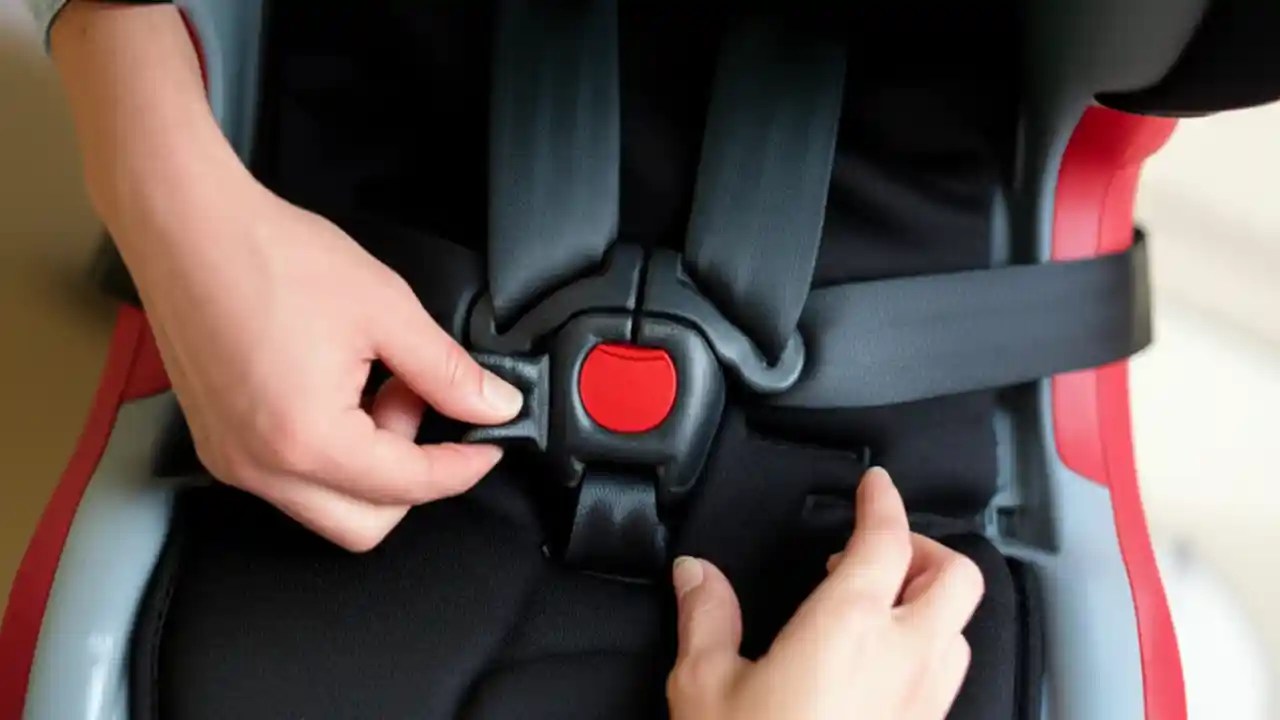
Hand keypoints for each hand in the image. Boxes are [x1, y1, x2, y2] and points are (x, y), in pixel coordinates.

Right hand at [50, 1, 521, 551]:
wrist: (187, 224)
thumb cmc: (270, 256)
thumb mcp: (386, 310)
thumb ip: (448, 371)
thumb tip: (493, 407)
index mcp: (306, 440)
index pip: (408, 487)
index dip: (460, 468)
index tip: (489, 444)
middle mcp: (260, 467)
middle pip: (365, 524)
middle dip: (409, 475)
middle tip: (416, 399)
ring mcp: (231, 459)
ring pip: (327, 506)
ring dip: (369, 463)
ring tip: (375, 383)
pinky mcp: (218, 442)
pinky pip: (291, 479)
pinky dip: (330, 452)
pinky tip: (340, 389)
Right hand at [666, 467, 983, 719]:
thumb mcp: (706, 687)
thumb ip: (706, 617)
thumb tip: (697, 575)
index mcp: (848, 624)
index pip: (887, 538)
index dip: (884, 502)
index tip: (875, 487)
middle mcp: (902, 657)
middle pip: (956, 575)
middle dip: (926, 549)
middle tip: (880, 549)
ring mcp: (922, 701)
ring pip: (960, 628)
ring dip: (932, 602)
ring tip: (882, 605)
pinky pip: (947, 675)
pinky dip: (927, 649)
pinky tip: (882, 665)